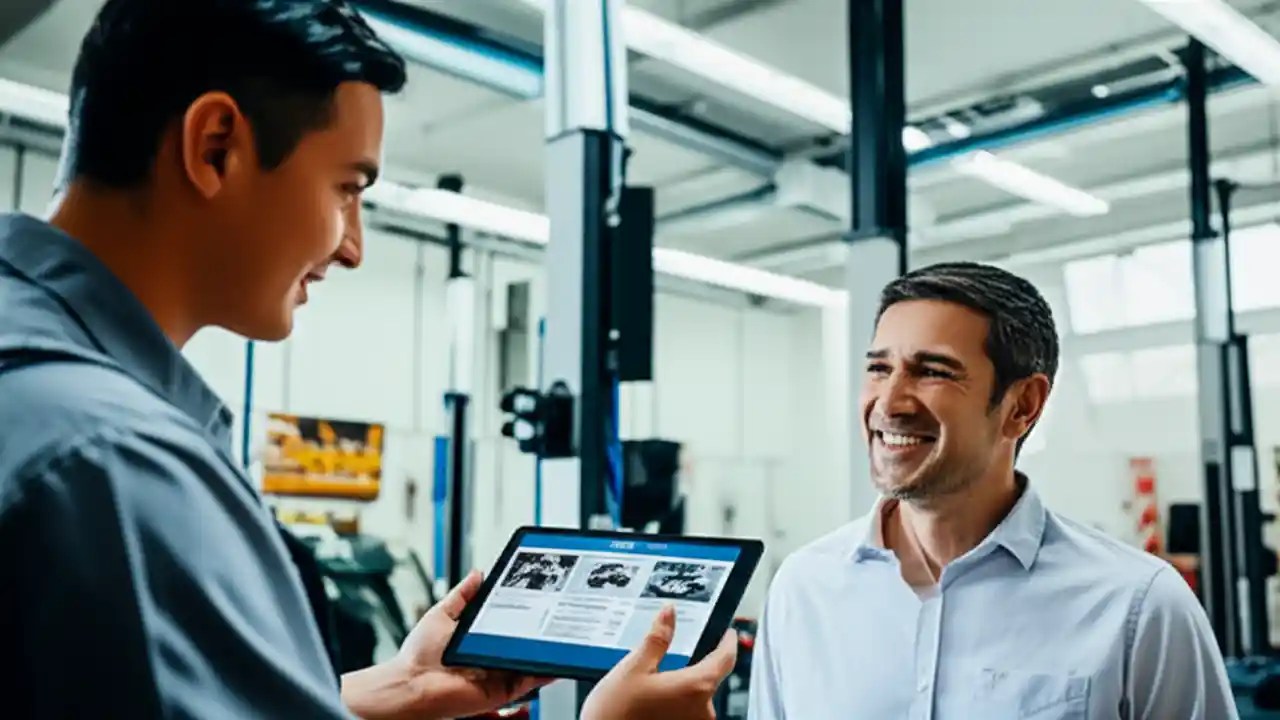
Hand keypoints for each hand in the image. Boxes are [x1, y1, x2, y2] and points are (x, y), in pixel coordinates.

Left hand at [341, 570, 548, 719]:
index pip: (510, 626)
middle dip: (541, 632)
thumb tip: (478, 574)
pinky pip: (527, 681)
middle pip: (524, 644)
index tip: (541, 600)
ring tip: (561, 636)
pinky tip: (552, 660)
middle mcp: (493, 658)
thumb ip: (462, 595)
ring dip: (546, 651)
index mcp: (481, 641)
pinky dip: (542, 672)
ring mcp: (498, 675)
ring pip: (531, 662)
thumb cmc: (419, 655)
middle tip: (555, 616)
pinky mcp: (501, 691)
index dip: (526, 615)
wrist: (411, 683)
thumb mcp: (443, 614)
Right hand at [581, 605, 737, 719]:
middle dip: (694, 667)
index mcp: (695, 687)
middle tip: (670, 660)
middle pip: (708, 679)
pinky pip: (687, 714)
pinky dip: (675, 706)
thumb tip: (669, 613)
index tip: (728, 633)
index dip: (728, 642)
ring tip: (653, 686)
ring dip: (682, 689)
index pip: (725, 659)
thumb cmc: (614, 714)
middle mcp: (701, 711)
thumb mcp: (633, 667)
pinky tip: (653, 703)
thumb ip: (657, 639)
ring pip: (696, 699)